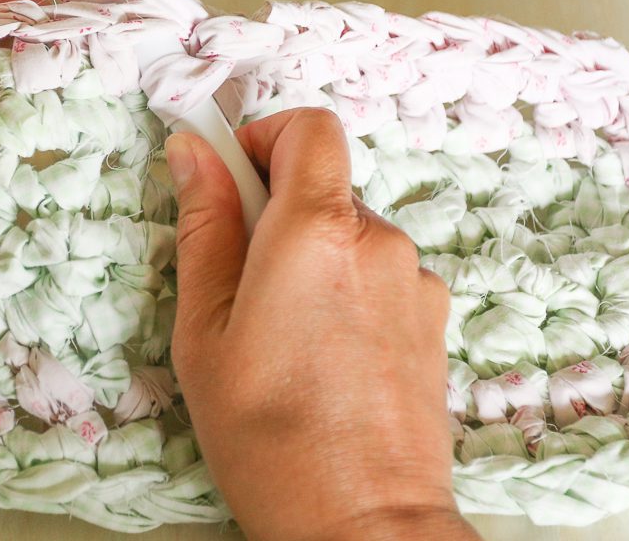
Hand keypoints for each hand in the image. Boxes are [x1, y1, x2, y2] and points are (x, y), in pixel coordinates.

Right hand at [167, 109, 479, 540]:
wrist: (363, 524)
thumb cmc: (269, 436)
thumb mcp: (205, 329)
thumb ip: (204, 226)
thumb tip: (193, 152)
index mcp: (315, 231)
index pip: (309, 127)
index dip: (264, 136)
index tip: (231, 176)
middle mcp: (379, 241)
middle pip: (325, 185)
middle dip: (278, 213)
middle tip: (239, 283)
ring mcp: (415, 281)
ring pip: (351, 235)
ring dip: (314, 259)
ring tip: (282, 338)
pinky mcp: (435, 320)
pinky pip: (381, 277)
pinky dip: (349, 294)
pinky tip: (326, 359)